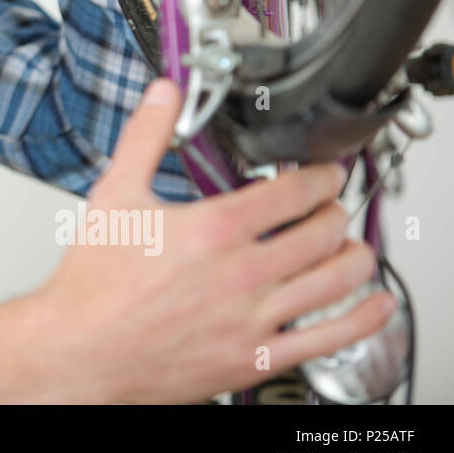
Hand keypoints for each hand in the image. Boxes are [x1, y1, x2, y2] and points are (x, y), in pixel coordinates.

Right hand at [0, 78, 397, 403]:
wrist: (80, 351)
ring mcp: (254, 318)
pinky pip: (330, 339)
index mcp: (213, 229)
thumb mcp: (113, 197)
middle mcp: (242, 273)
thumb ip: (145, 138)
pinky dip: (363, 318)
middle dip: (336, 210)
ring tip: (351, 244)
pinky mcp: (256, 357)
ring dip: (355, 255)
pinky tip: (373, 304)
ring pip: (335, 280)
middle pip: (323, 232)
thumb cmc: (93, 286)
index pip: (293, 192)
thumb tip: (164, 95)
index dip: (320, 176)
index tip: (323, 174)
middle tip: (334, 204)